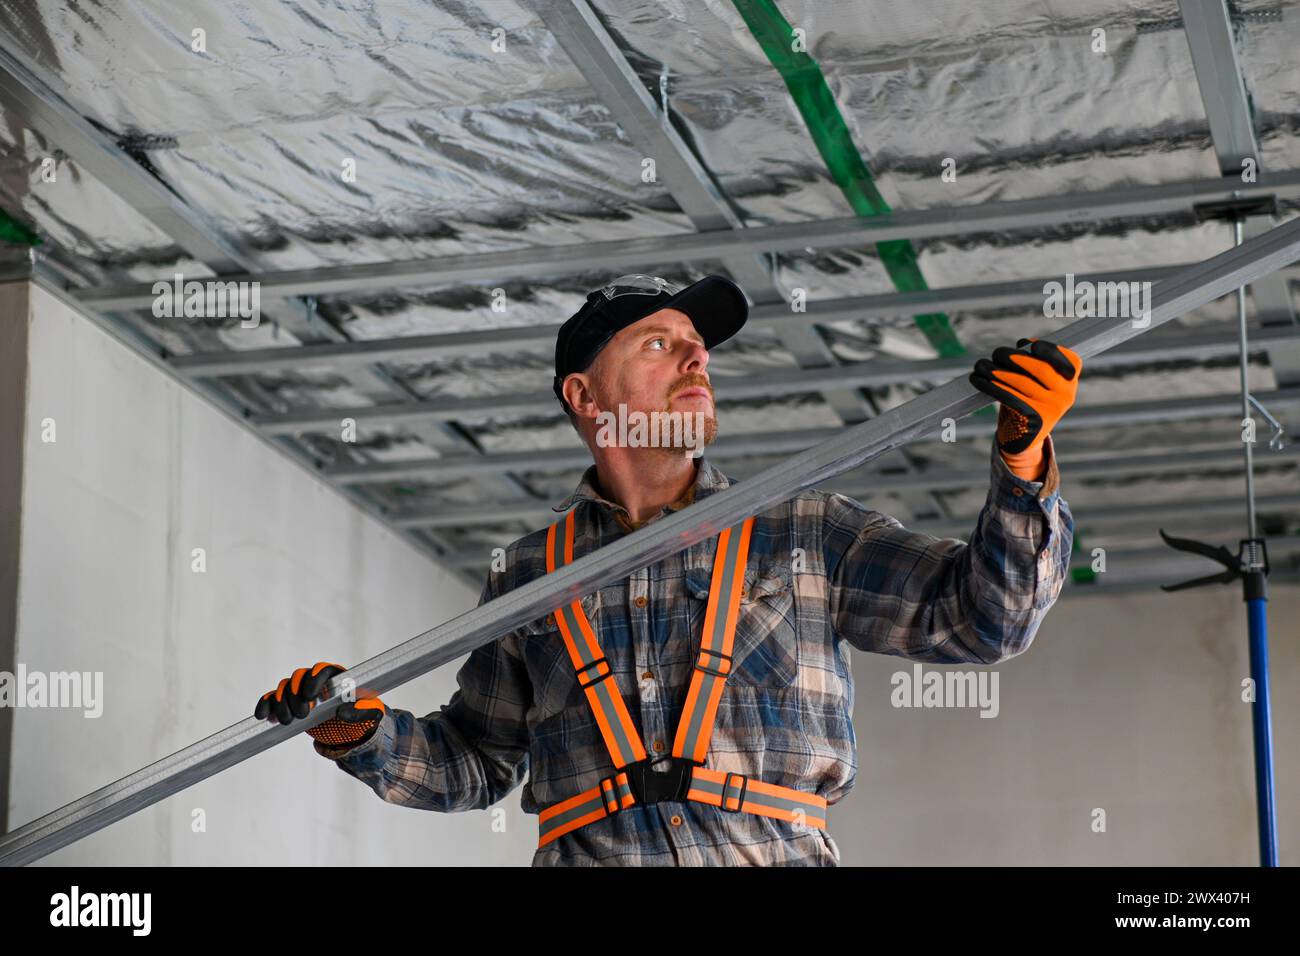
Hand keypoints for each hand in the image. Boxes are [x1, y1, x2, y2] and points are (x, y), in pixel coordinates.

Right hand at [254, 661, 385, 747]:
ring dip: (282, 703)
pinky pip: (272, 699)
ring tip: (287, 721)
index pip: (321, 669)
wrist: (352, 727)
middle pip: (299, 677)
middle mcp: (315, 679)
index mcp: (336, 676)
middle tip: (302, 715)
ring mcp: (300, 690)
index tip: (310, 695)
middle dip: (296, 695)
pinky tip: (262, 716)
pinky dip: (266, 705)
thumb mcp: (370, 713)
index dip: (313, 679)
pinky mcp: (289, 702)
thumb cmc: (363, 714)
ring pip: (284, 688)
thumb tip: (343, 712)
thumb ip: (360, 712)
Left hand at [970, 337, 1081, 453]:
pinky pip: (1009, 397)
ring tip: (981, 365)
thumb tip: (1015, 350)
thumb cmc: (1027, 403)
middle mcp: (1066, 395)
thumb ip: (1033, 366)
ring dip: (997, 370)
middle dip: (1015, 356)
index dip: (1048, 348)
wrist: (1022, 440)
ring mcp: (1052, 408)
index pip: (1070, 361)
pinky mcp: (1034, 420)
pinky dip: (991, 386)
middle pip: (1041, 368)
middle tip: (996, 353)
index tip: (1024, 343)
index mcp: (1070, 383)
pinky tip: (978, 379)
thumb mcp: (1036, 384)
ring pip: (1021, 382)